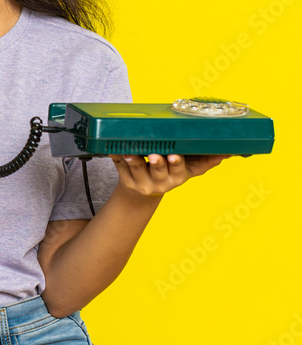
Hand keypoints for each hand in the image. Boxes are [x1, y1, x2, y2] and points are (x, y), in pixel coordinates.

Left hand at [109, 154, 231, 196]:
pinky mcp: (125, 179)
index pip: (178, 170)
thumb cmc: (169, 174)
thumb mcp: (188, 170)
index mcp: (177, 177)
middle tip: (156, 155)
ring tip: (130, 152)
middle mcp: (160, 181)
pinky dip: (116, 158)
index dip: (176, 163)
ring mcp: (141, 181)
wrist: (142, 194)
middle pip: (159, 170)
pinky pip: (119, 167)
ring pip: (137, 168)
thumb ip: (206, 161)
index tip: (175, 155)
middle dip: (157, 162)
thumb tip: (230, 151)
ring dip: (134, 159)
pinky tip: (114, 150)